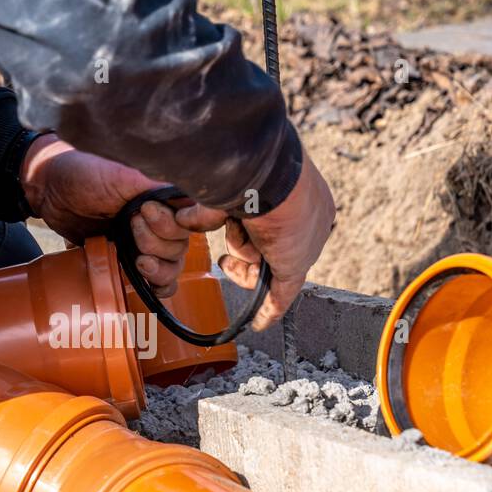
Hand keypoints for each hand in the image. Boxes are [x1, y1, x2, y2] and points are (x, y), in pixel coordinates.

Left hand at [21, 134, 189, 297]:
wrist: (49, 191)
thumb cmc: (82, 174)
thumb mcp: (119, 174)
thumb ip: (154, 184)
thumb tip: (188, 194)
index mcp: (163, 195)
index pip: (195, 215)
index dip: (184, 222)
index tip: (158, 215)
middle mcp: (161, 218)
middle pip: (183, 244)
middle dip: (158, 241)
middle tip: (130, 224)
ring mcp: (146, 241)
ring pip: (173, 265)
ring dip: (158, 267)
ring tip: (136, 258)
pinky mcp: (129, 259)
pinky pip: (158, 281)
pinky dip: (157, 286)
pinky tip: (146, 282)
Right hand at [174, 153, 334, 329]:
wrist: (268, 175)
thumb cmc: (250, 169)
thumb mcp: (230, 185)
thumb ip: (213, 206)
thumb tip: (183, 217)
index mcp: (300, 194)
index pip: (275, 226)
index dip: (248, 236)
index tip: (231, 240)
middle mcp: (307, 220)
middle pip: (269, 249)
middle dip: (244, 254)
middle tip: (226, 260)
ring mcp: (303, 245)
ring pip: (266, 267)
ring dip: (243, 263)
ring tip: (232, 251)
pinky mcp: (295, 267)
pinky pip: (282, 295)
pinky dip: (268, 309)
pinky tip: (258, 323)